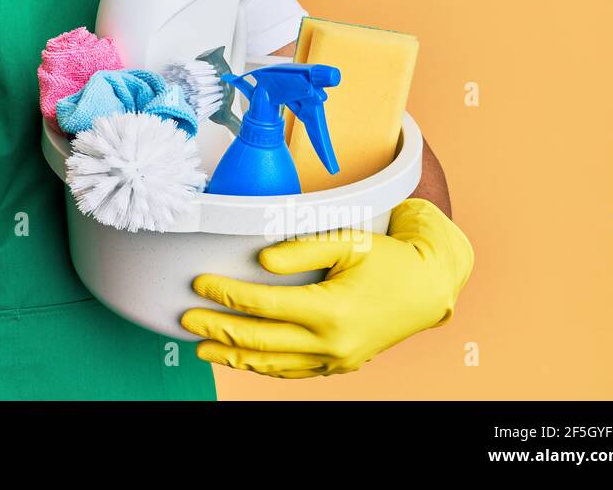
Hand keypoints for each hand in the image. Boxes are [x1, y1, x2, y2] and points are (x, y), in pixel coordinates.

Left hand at [180, 198, 473, 377]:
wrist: (427, 290)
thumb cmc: (388, 259)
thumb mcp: (347, 241)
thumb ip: (301, 249)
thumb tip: (260, 262)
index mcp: (330, 310)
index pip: (262, 305)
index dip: (226, 294)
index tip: (200, 283)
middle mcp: (331, 343)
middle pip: (258, 340)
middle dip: (216, 329)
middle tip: (185, 318)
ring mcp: (335, 360)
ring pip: (271, 365)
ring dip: (232, 357)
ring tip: (200, 347)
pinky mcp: (338, 366)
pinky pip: (291, 371)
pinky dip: (262, 366)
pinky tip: (240, 358)